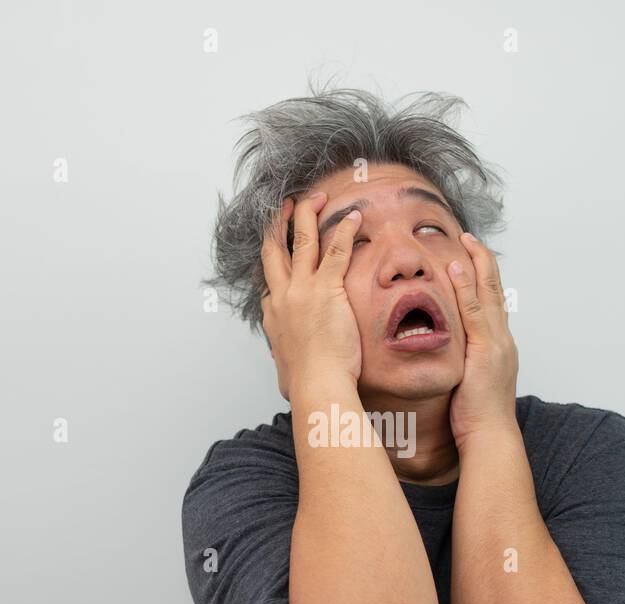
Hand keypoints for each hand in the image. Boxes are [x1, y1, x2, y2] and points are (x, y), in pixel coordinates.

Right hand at [259, 191, 363, 398]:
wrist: (317, 385)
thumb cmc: (305, 386)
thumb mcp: (286, 373)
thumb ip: (287, 364)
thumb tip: (289, 376)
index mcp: (273, 316)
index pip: (270, 282)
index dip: (276, 263)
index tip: (280, 251)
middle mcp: (282, 297)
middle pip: (275, 250)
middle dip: (280, 224)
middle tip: (287, 206)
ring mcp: (302, 290)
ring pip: (302, 240)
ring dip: (308, 214)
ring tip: (317, 196)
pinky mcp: (326, 289)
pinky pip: (337, 250)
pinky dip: (345, 231)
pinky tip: (354, 217)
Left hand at [447, 232, 518, 445]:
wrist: (490, 437)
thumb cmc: (477, 420)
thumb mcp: (470, 386)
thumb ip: (463, 366)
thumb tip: (449, 361)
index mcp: (499, 347)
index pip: (493, 304)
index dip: (484, 279)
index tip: (472, 259)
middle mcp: (502, 340)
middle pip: (496, 291)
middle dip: (485, 262)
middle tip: (471, 238)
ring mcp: (497, 343)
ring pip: (488, 294)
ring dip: (477, 264)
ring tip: (466, 240)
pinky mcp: (486, 350)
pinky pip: (474, 311)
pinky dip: (466, 287)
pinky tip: (456, 268)